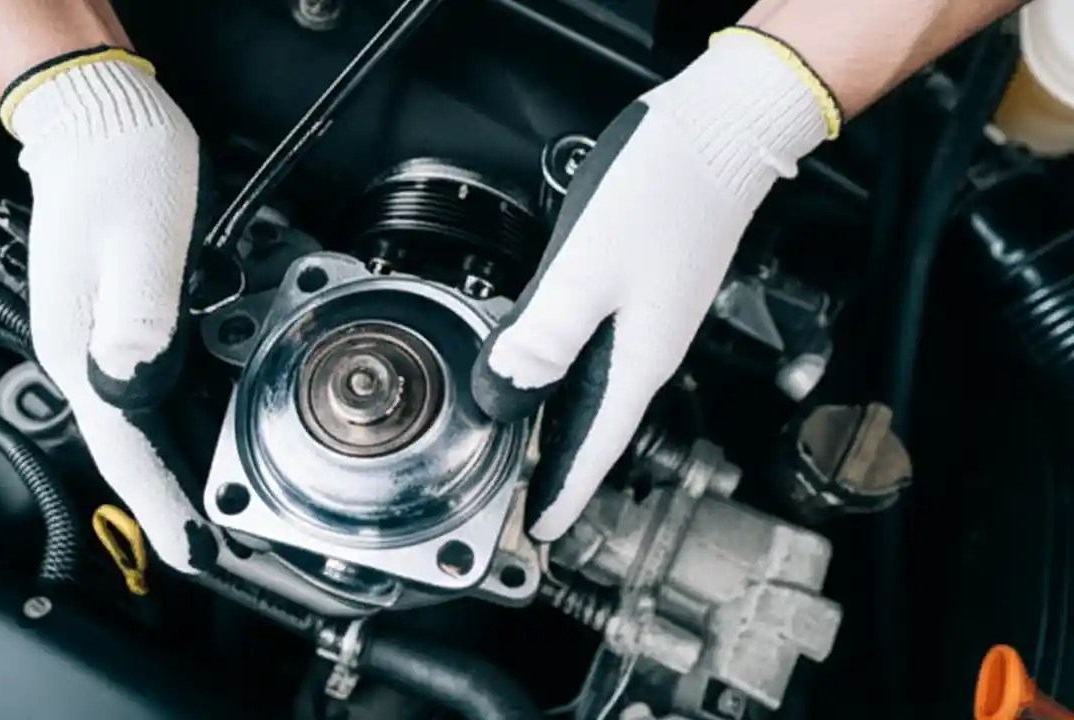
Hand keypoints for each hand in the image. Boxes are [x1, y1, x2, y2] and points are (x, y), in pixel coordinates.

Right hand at [13, 55, 215, 572]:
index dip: (160, 506)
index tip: (194, 550)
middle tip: (227, 533)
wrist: (103, 120)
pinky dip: (201, 401)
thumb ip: (141, 317)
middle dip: (182, 492)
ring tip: (237, 486)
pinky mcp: (127, 318)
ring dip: (195, 449)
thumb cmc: (121, 167)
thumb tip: (131, 386)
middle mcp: (87, 352)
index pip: (122, 447)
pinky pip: (164, 376)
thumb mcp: (142, 240)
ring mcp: (105, 337)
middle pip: (140, 441)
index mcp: (80, 345)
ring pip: (156, 413)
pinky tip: (233, 407)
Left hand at [472, 30, 833, 540]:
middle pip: (596, 425)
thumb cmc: (664, 190)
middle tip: (523, 499)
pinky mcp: (647, 289)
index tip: (539, 528)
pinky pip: (602, 352)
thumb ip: (542, 336)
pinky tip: (551, 368)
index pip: (594, 446)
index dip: (563, 490)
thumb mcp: (584, 269)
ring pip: (597, 389)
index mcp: (637, 357)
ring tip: (530, 450)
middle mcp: (650, 348)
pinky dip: (572, 375)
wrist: (724, 129)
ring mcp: (652, 319)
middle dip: (560, 466)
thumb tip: (505, 393)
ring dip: (564, 424)